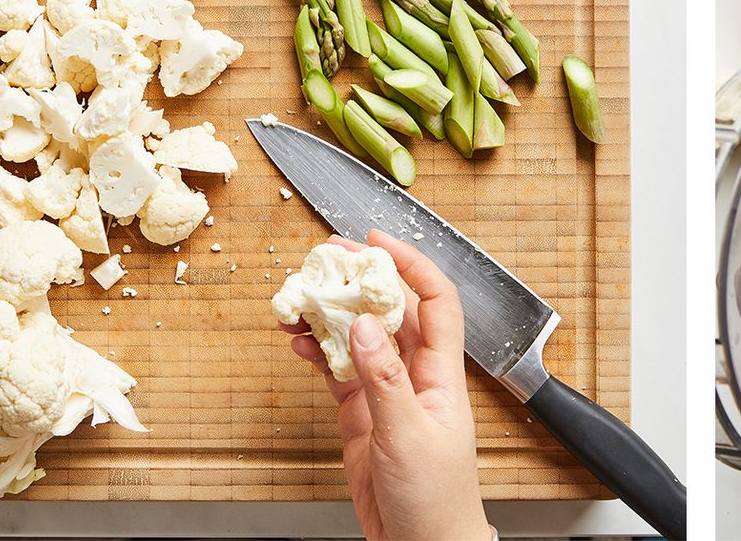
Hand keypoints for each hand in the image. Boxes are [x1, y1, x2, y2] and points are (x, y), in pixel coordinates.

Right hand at [282, 232, 491, 540]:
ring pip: (358, 338)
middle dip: (360, 280)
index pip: (435, 300)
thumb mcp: (409, 435)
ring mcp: (387, 393)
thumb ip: (383, 379)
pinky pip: (338, 371)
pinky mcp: (363, 416)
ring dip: (331, 315)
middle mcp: (416, 374)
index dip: (411, 264)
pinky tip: (298, 339)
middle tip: (324, 258)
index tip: (377, 240)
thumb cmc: (436, 500)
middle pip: (391, 311)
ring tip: (299, 296)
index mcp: (442, 372)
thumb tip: (362, 324)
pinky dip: (317, 352)